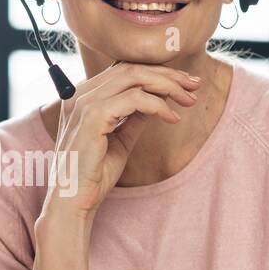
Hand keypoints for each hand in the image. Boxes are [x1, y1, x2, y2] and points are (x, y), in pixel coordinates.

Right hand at [45, 62, 201, 216]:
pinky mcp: (92, 116)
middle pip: (131, 68)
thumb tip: (157, 100)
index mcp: (83, 96)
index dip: (157, 72)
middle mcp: (80, 93)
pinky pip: (134, 99)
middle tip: (194, 86)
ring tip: (189, 100)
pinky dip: (158, 105)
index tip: (184, 84)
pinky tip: (173, 118)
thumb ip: (133, 117)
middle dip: (167, 74)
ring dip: (168, 86)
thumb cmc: (94, 175)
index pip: (123, 70)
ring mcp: (84, 102)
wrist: (74, 200)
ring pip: (135, 78)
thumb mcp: (120, 140)